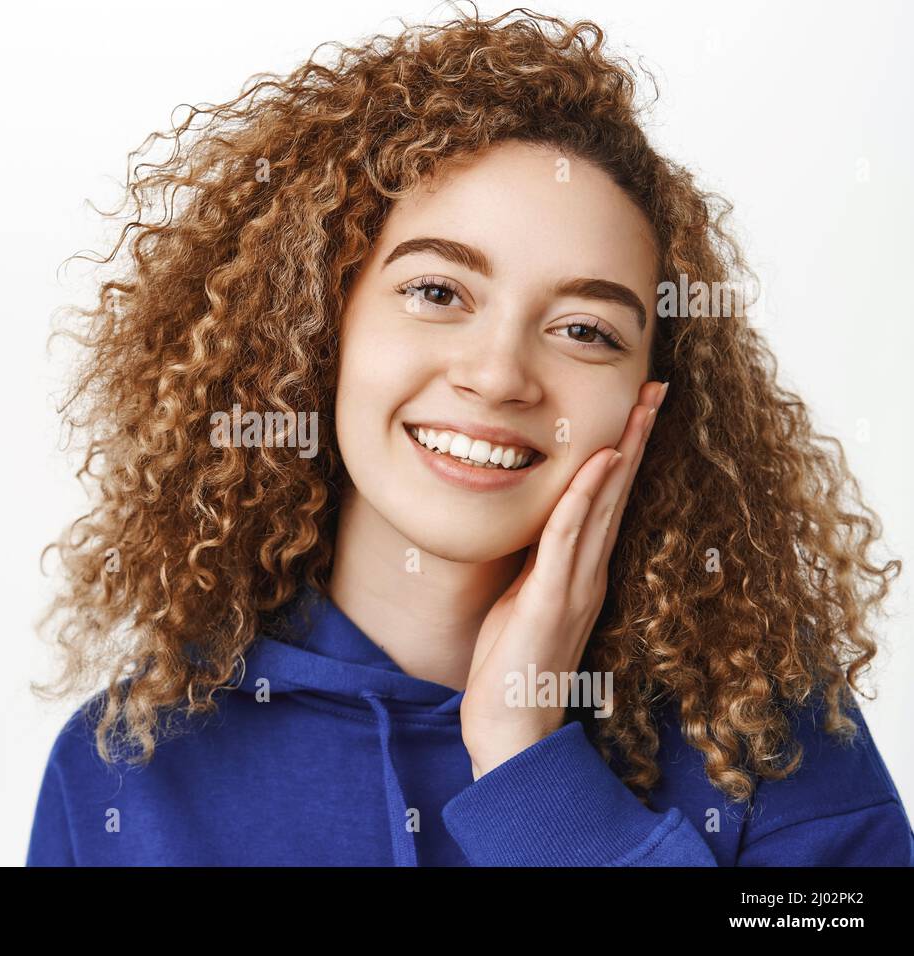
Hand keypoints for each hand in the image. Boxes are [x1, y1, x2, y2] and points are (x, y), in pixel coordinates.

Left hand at [459, 380, 668, 778]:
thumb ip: (535, 562)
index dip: (625, 452)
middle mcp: (589, 573)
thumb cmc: (511, 664)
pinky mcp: (551, 600)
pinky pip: (568, 538)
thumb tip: (531, 523)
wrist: (510, 726)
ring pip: (603, 507)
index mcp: (582, 571)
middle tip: (657, 389)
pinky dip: (583, 497)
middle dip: (637, 437)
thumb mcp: (523, 598)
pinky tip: (598, 462)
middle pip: (619, 493)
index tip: (638, 408)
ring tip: (641, 408)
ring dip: (622, 453)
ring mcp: (576, 586)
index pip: (609, 501)